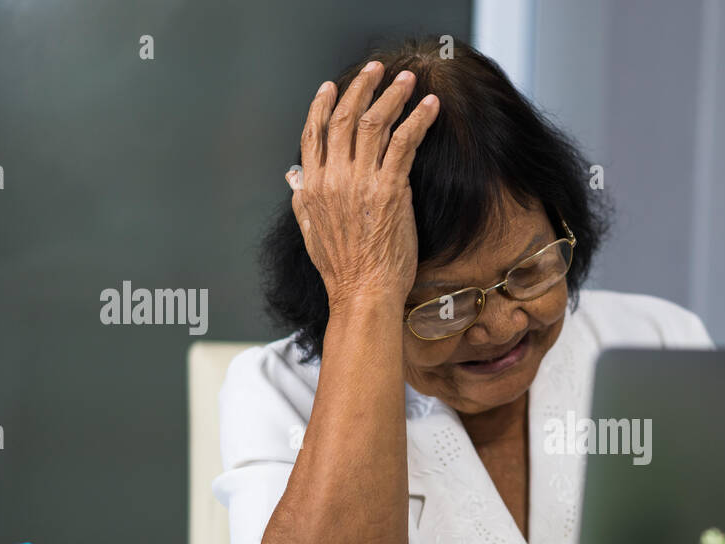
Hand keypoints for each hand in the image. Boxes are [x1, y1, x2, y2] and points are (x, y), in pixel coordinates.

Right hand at [287, 62, 439, 314]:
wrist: (362, 293)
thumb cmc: (343, 271)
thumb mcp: (311, 232)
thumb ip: (302, 199)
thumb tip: (294, 177)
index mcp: (311, 186)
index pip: (313, 133)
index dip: (323, 105)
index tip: (333, 87)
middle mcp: (333, 178)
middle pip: (344, 118)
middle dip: (360, 87)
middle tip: (375, 70)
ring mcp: (360, 182)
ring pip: (374, 123)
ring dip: (392, 96)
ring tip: (407, 80)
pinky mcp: (390, 190)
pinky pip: (404, 143)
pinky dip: (418, 120)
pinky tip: (429, 106)